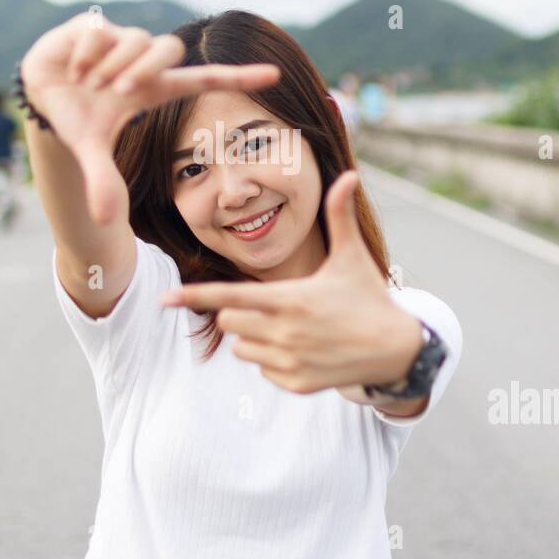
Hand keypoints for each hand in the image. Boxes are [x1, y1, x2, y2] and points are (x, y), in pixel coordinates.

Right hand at [19, 10, 279, 225]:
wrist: (40, 91)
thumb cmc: (78, 119)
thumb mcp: (90, 151)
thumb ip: (103, 180)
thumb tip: (105, 220)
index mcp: (156, 89)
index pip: (207, 79)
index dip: (241, 78)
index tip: (276, 75)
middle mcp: (145, 60)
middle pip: (170, 47)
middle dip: (143, 70)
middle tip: (117, 94)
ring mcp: (122, 38)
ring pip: (134, 40)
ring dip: (109, 68)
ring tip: (87, 84)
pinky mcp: (97, 24)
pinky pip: (99, 33)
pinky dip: (83, 57)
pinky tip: (72, 69)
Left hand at [159, 170, 423, 394]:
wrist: (395, 350)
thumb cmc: (369, 297)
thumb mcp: (352, 256)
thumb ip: (341, 216)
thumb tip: (350, 174)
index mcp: (290, 298)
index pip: (229, 296)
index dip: (194, 296)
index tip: (163, 298)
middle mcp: (285, 333)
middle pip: (229, 320)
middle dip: (240, 310)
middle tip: (274, 304)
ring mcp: (289, 361)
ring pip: (241, 348)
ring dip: (254, 336)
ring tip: (292, 327)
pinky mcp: (296, 384)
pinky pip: (262, 369)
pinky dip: (274, 360)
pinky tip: (304, 349)